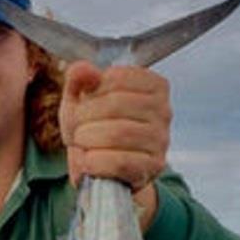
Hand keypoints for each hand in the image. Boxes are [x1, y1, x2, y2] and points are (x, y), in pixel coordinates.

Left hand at [59, 62, 171, 230]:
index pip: (117, 77)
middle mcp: (164, 110)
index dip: (91, 91)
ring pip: (118, 133)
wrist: (102, 170)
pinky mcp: (153, 167)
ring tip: (81, 144)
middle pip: (115, 104)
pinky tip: (87, 161)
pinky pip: (120, 162)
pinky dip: (94, 162)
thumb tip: (84, 69)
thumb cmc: (94, 129)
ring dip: (87, 139)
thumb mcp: (80, 100)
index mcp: (152, 86)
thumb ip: (78, 80)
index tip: (84, 104)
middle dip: (84, 117)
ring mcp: (161, 140)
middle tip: (75, 129)